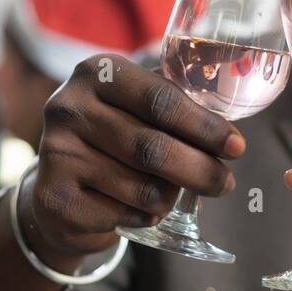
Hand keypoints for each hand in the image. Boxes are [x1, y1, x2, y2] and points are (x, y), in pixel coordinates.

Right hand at [25, 54, 244, 270]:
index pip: (162, 100)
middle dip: (200, 170)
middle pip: (153, 147)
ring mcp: (56, 153)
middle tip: (226, 184)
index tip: (237, 147)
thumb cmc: (116, 139)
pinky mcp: (54, 199)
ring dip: (170, 197)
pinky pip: (124, 216)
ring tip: (170, 194)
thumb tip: (230, 132)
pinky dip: (145, 217)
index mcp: (98, 73)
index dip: (205, 127)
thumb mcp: (139, 108)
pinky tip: (137, 209)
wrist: (61, 188)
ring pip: (143, 188)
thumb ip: (178, 106)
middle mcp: (69, 108)